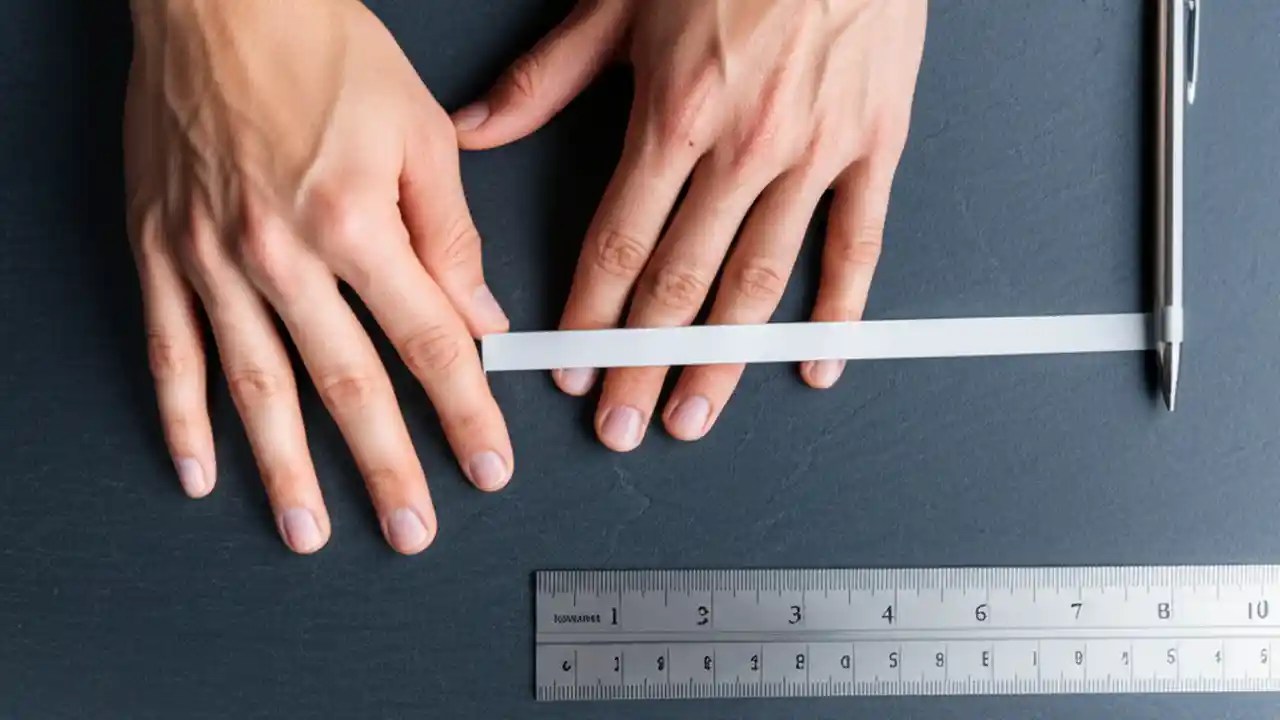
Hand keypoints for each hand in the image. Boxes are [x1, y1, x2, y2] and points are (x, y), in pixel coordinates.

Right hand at [125, 0, 513, 553]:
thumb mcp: (421, 135)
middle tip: (412, 531)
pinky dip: (183, 418)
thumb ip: (452, 240)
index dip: (466, 415)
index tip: (488, 467)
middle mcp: (281, 255)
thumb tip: (482, 320)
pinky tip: (201, 470)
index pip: (430, 346)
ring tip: (308, 531)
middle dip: (388, 469)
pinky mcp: (160, 252)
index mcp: (357, 224)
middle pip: (348, 387)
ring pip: (256, 390)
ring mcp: (211, 261)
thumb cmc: (323, 50)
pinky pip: (171, 352)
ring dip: (286, 470)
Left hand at [455, 0, 925, 449]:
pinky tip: (815, 362)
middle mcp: (744, 149)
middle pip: (681, 284)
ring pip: (762, 284)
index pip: (619, 244)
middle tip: (621, 423)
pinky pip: (858, 244)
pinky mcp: (873, 145)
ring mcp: (814, 154)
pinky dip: (839, 311)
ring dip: (723, 361)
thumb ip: (546, 78)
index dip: (591, 317)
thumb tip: (474, 127)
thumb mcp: (620, 0)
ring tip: (694, 416)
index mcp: (675, 116)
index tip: (573, 367)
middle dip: (644, 364)